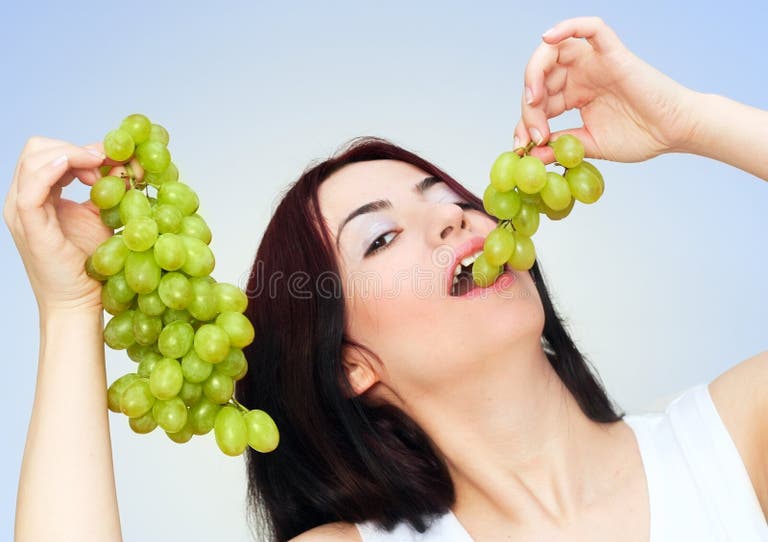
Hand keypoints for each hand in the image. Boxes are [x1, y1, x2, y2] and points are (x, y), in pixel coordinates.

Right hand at [4, 137, 116, 313]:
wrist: (79, 303)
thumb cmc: (90, 266)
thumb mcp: (102, 218)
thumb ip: (109, 190)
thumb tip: (128, 164)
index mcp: (39, 195)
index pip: (49, 153)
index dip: (81, 149)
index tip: (111, 162)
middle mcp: (24, 199)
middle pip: (38, 149)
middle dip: (76, 149)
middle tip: (106, 167)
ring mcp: (22, 211)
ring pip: (34, 159)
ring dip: (73, 155)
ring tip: (99, 172)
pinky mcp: (29, 224)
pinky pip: (33, 187)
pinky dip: (56, 168)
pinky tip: (81, 168)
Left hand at [515, 17, 698, 163]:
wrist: (673, 133)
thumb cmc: (639, 137)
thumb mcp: (589, 145)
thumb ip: (561, 145)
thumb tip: (530, 154)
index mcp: (574, 95)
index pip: (538, 101)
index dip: (525, 122)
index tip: (523, 147)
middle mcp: (580, 75)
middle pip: (540, 78)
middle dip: (529, 106)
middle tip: (533, 131)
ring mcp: (595, 62)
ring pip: (554, 50)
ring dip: (535, 71)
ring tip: (534, 99)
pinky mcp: (613, 53)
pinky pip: (591, 28)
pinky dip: (568, 26)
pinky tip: (548, 37)